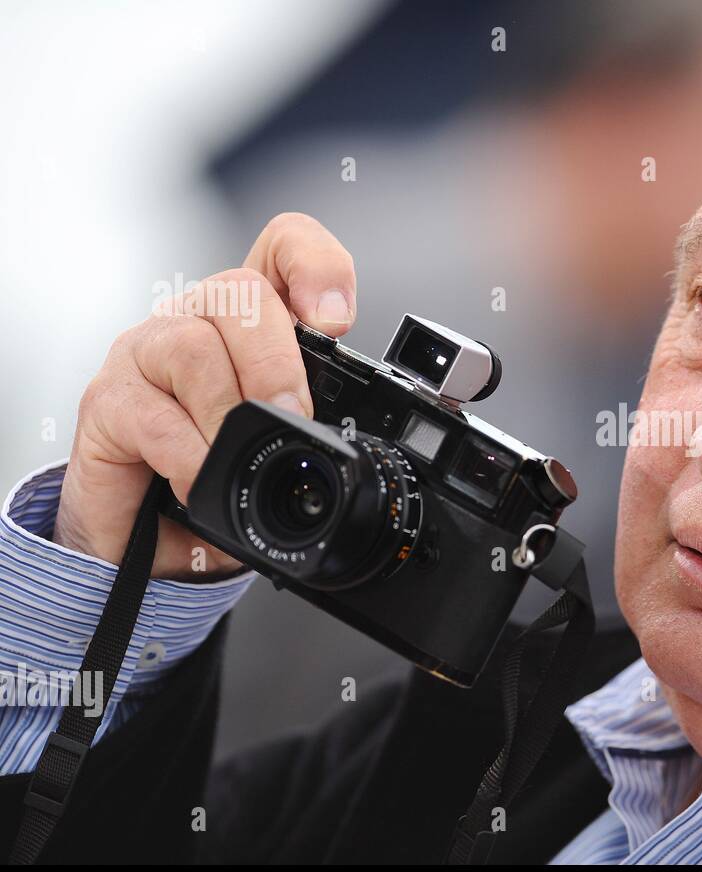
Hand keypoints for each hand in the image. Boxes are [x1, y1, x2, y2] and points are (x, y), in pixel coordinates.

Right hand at [55, 213, 356, 578]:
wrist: (147, 541)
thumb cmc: (219, 477)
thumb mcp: (283, 448)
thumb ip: (313, 426)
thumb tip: (341, 442)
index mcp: (252, 322)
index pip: (283, 248)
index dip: (315, 265)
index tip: (334, 320)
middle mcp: (197, 321)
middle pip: (240, 292)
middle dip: (276, 363)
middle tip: (291, 417)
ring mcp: (146, 354)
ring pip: (194, 345)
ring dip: (227, 410)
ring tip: (235, 456)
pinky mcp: (107, 400)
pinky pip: (153, 413)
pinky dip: (188, 453)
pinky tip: (197, 479)